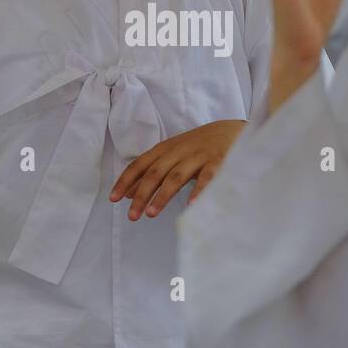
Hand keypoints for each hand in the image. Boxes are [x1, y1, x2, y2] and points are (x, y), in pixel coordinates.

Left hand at [110, 119, 244, 218]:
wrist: (233, 130)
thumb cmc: (199, 147)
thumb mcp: (173, 156)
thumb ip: (152, 173)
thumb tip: (128, 193)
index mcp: (165, 149)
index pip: (140, 165)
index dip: (126, 181)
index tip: (113, 199)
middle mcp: (179, 151)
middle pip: (155, 173)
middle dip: (141, 194)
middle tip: (132, 216)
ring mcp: (198, 156)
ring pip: (176, 176)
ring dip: (162, 195)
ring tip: (151, 213)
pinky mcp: (219, 162)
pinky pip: (208, 178)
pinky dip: (199, 191)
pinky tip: (191, 206)